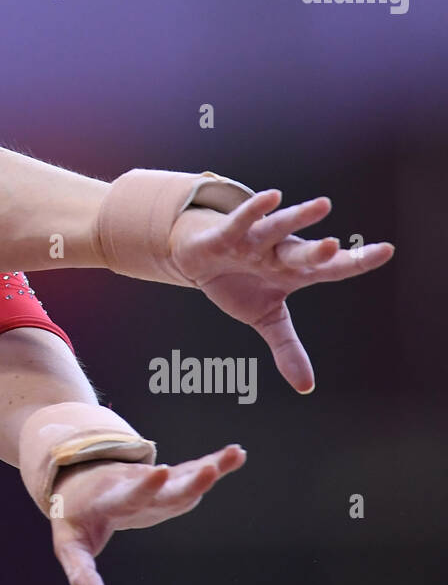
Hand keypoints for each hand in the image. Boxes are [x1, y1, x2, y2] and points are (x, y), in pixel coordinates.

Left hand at [49, 445, 245, 584]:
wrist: (77, 480)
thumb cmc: (74, 518)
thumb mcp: (69, 547)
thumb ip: (82, 575)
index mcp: (112, 499)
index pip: (130, 494)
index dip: (145, 486)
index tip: (161, 471)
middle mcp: (137, 486)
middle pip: (166, 487)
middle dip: (188, 480)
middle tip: (210, 470)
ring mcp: (154, 482)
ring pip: (184, 474)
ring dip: (211, 465)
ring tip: (236, 454)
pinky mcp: (166, 480)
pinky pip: (192, 471)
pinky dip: (214, 464)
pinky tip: (237, 454)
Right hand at [168, 191, 393, 393]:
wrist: (197, 259)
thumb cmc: (237, 283)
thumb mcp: (265, 319)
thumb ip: (288, 348)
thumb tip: (306, 386)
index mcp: (294, 272)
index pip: (332, 268)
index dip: (358, 260)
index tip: (386, 250)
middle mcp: (279, 253)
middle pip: (303, 253)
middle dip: (318, 252)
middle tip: (335, 246)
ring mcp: (255, 242)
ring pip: (280, 229)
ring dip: (299, 218)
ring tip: (322, 206)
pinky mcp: (228, 235)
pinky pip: (244, 221)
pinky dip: (256, 210)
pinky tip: (273, 197)